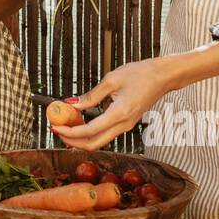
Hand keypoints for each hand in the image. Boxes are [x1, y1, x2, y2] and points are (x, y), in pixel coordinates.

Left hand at [52, 56, 174, 150]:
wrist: (162, 77)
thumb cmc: (140, 74)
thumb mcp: (111, 80)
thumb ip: (91, 95)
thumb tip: (72, 104)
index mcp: (119, 113)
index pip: (89, 131)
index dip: (70, 132)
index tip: (56, 127)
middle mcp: (124, 125)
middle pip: (94, 144)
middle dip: (73, 141)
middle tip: (58, 131)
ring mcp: (127, 127)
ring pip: (100, 141)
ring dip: (81, 138)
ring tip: (66, 127)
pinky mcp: (127, 124)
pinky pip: (106, 134)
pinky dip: (91, 133)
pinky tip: (80, 123)